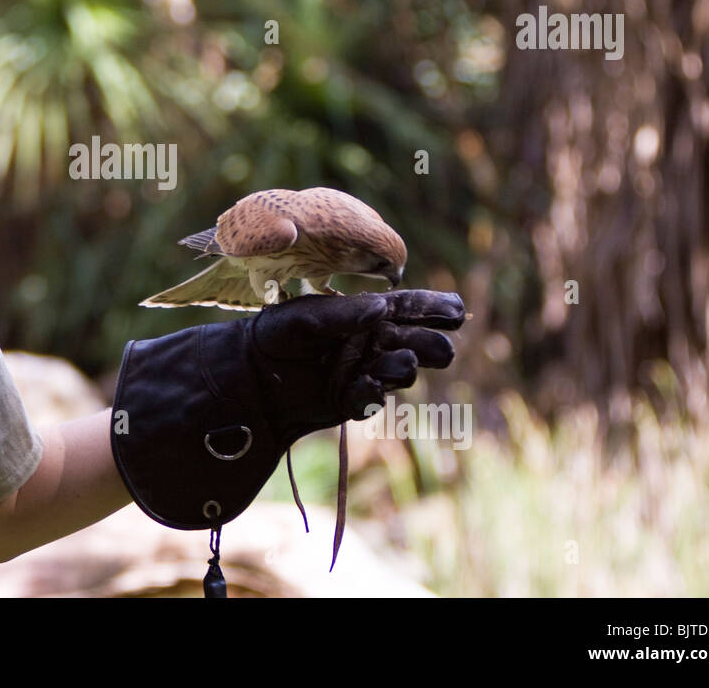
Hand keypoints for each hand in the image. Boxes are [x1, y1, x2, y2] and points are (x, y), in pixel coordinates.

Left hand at [249, 290, 465, 442]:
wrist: (251, 376)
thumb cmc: (276, 335)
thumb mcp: (304, 317)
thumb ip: (343, 314)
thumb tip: (381, 308)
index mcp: (367, 313)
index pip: (409, 308)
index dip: (436, 308)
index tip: (457, 311)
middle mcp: (374, 341)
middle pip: (418, 342)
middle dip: (432, 345)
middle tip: (442, 348)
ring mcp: (367, 370)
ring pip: (403, 371)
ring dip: (404, 368)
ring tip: (402, 363)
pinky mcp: (353, 399)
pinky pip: (373, 397)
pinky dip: (372, 391)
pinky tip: (366, 384)